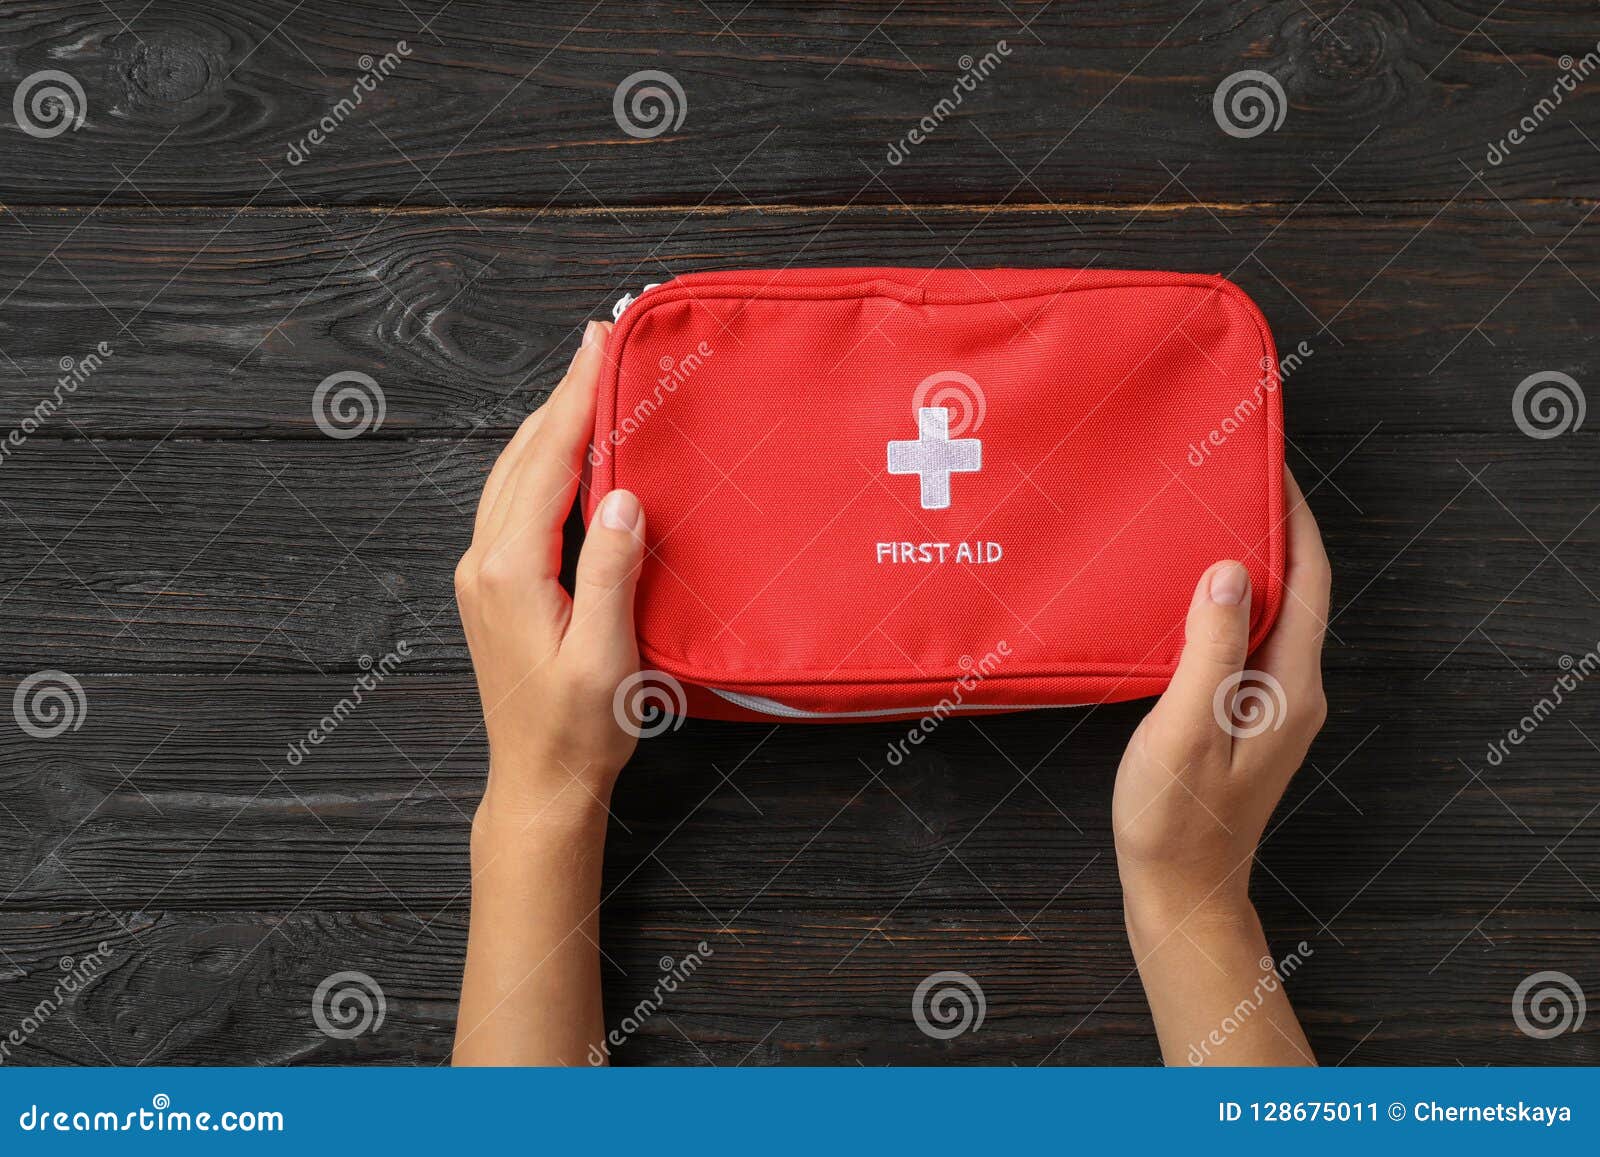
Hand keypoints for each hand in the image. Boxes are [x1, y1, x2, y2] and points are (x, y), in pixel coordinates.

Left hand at [454, 319, 645, 824]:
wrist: (538, 783)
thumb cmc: (578, 731)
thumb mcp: (606, 658)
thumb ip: (611, 572)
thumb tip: (620, 495)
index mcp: (510, 572)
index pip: (546, 462)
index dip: (574, 397)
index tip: (597, 342)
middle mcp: (484, 562)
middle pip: (522, 456)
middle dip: (560, 395)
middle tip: (597, 341)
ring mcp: (482, 574)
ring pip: (512, 474)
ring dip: (549, 424)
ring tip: (585, 379)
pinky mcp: (493, 587)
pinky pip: (513, 501)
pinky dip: (542, 461)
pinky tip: (568, 452)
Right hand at [1112, 468, 1331, 925]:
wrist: (1181, 890)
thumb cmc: (1176, 818)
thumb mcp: (1186, 728)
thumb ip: (1212, 647)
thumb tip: (1231, 568)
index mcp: (1290, 685)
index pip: (1308, 579)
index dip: (1293, 517)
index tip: (1267, 464)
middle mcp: (1295, 689)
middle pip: (1299, 589)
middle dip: (1272, 528)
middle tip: (1229, 477)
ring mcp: (1274, 705)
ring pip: (1274, 613)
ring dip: (1250, 564)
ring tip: (1208, 519)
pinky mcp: (1248, 717)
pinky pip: (1250, 639)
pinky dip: (1230, 602)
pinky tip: (1193, 594)